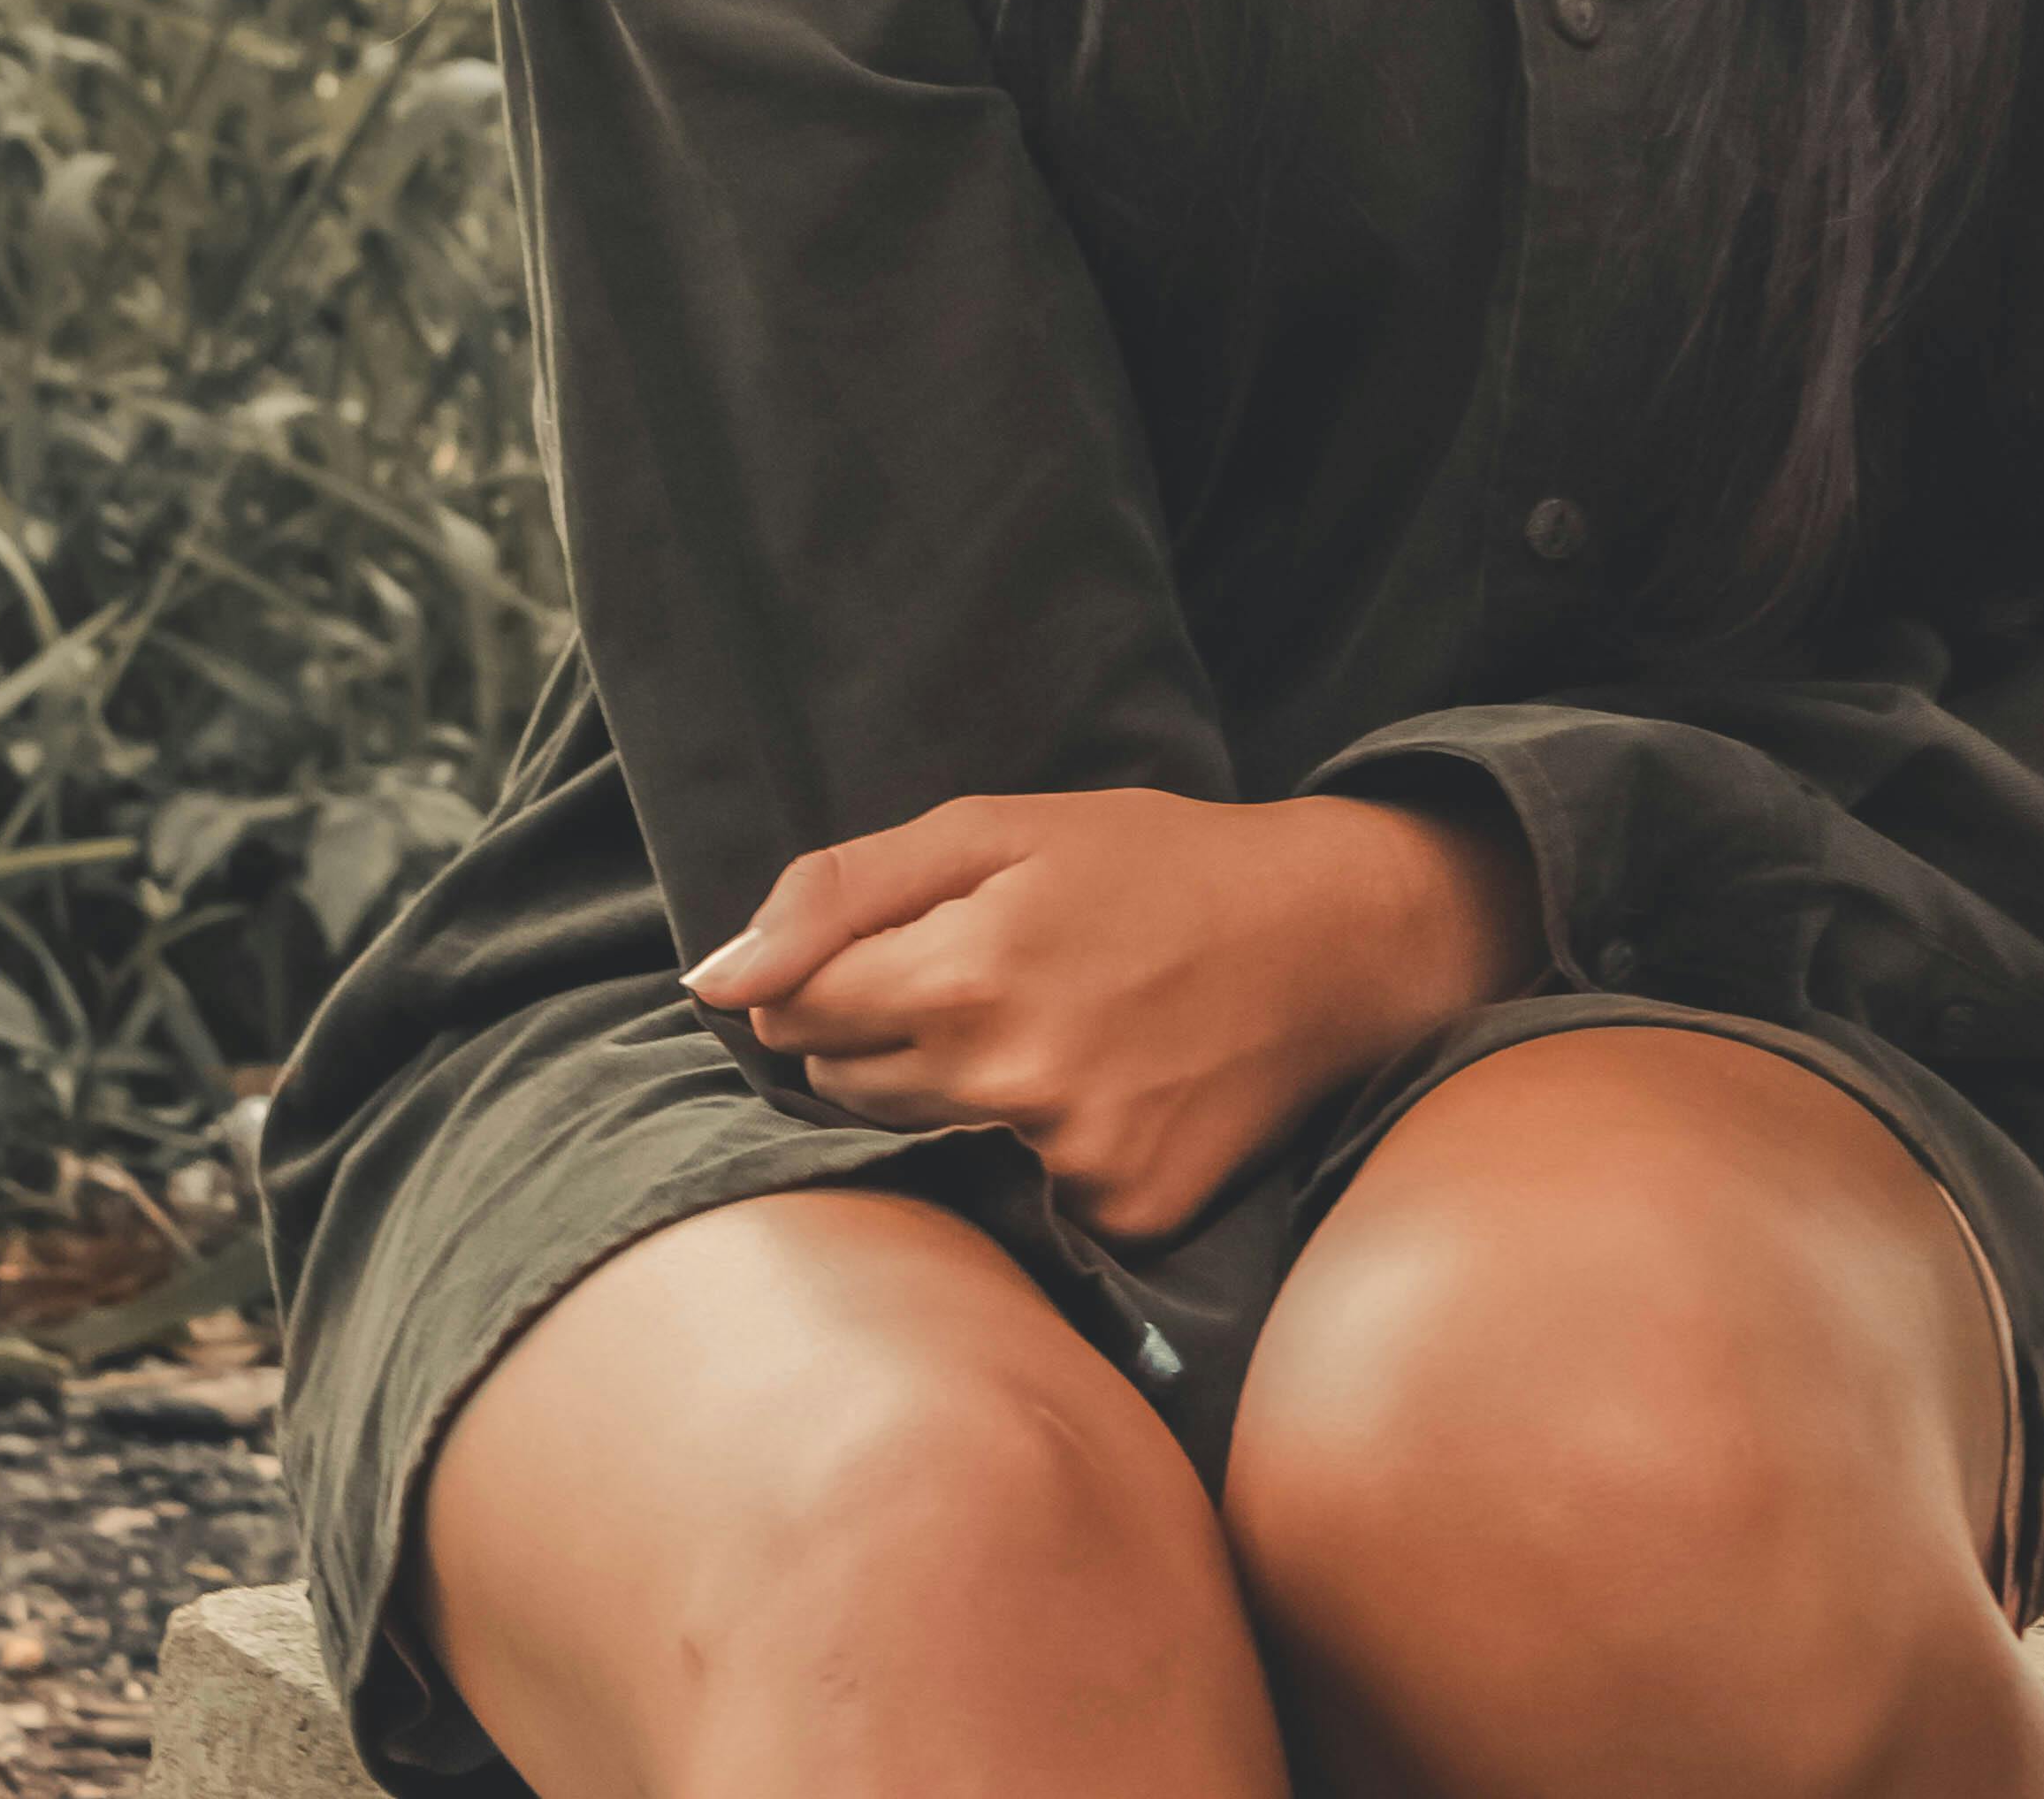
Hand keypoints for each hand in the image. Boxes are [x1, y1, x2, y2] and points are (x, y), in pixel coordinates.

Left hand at [683, 783, 1542, 1249]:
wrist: (1332, 940)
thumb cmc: (1152, 865)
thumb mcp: (997, 829)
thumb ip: (839, 893)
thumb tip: (711, 982)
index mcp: (968, 965)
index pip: (796, 1011)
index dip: (832, 973)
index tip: (898, 948)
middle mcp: (1013, 1076)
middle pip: (847, 1085)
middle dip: (885, 1032)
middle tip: (983, 978)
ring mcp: (1075, 1157)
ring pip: (925, 1141)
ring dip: (954, 1091)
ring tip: (1049, 1023)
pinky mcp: (1126, 1213)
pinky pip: (1019, 1196)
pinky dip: (1039, 1149)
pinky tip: (1105, 1087)